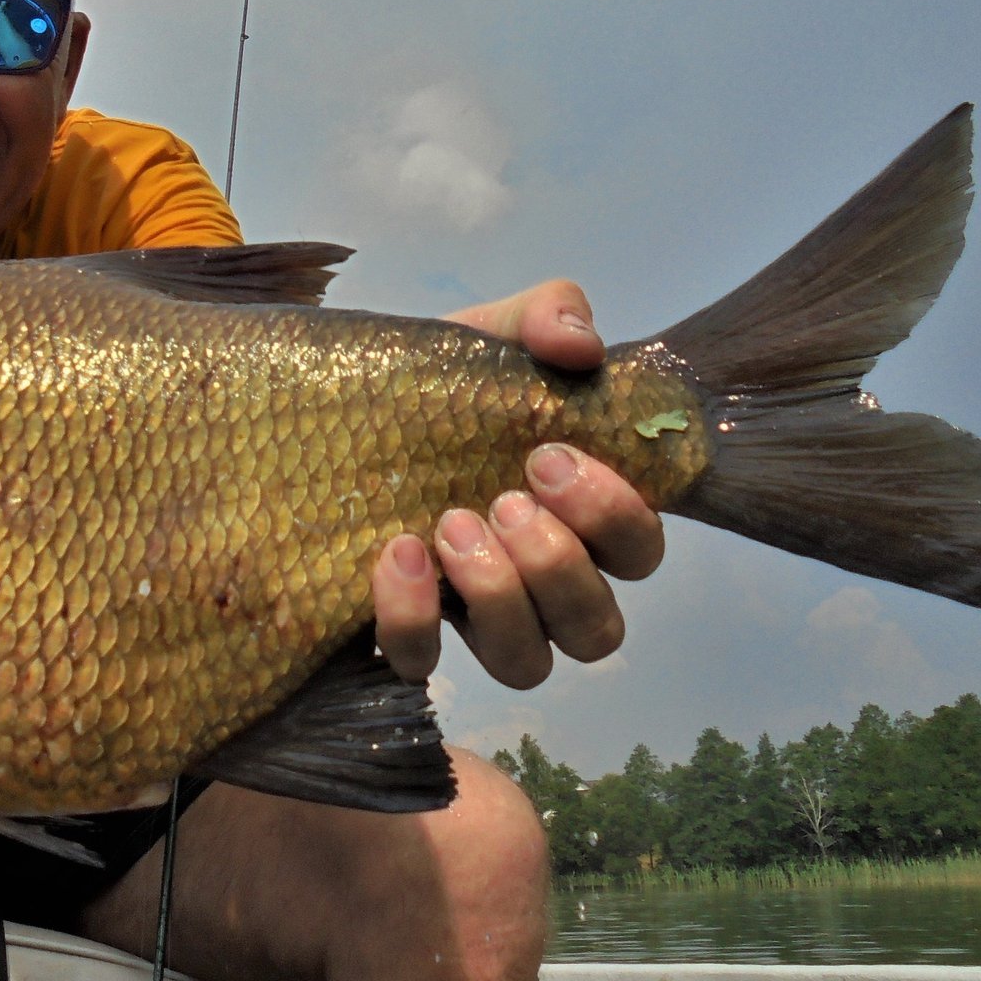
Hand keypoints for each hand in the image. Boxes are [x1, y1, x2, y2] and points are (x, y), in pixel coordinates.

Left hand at [371, 279, 663, 687]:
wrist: (341, 407)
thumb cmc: (443, 384)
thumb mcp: (493, 334)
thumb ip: (547, 316)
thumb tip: (578, 344)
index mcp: (580, 518)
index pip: (639, 553)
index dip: (614, 518)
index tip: (550, 457)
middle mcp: (541, 585)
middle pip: (596, 629)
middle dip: (557, 566)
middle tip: (503, 500)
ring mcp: (476, 620)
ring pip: (527, 664)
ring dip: (498, 599)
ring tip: (449, 525)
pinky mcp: (407, 633)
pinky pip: (422, 664)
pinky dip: (411, 619)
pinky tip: (395, 553)